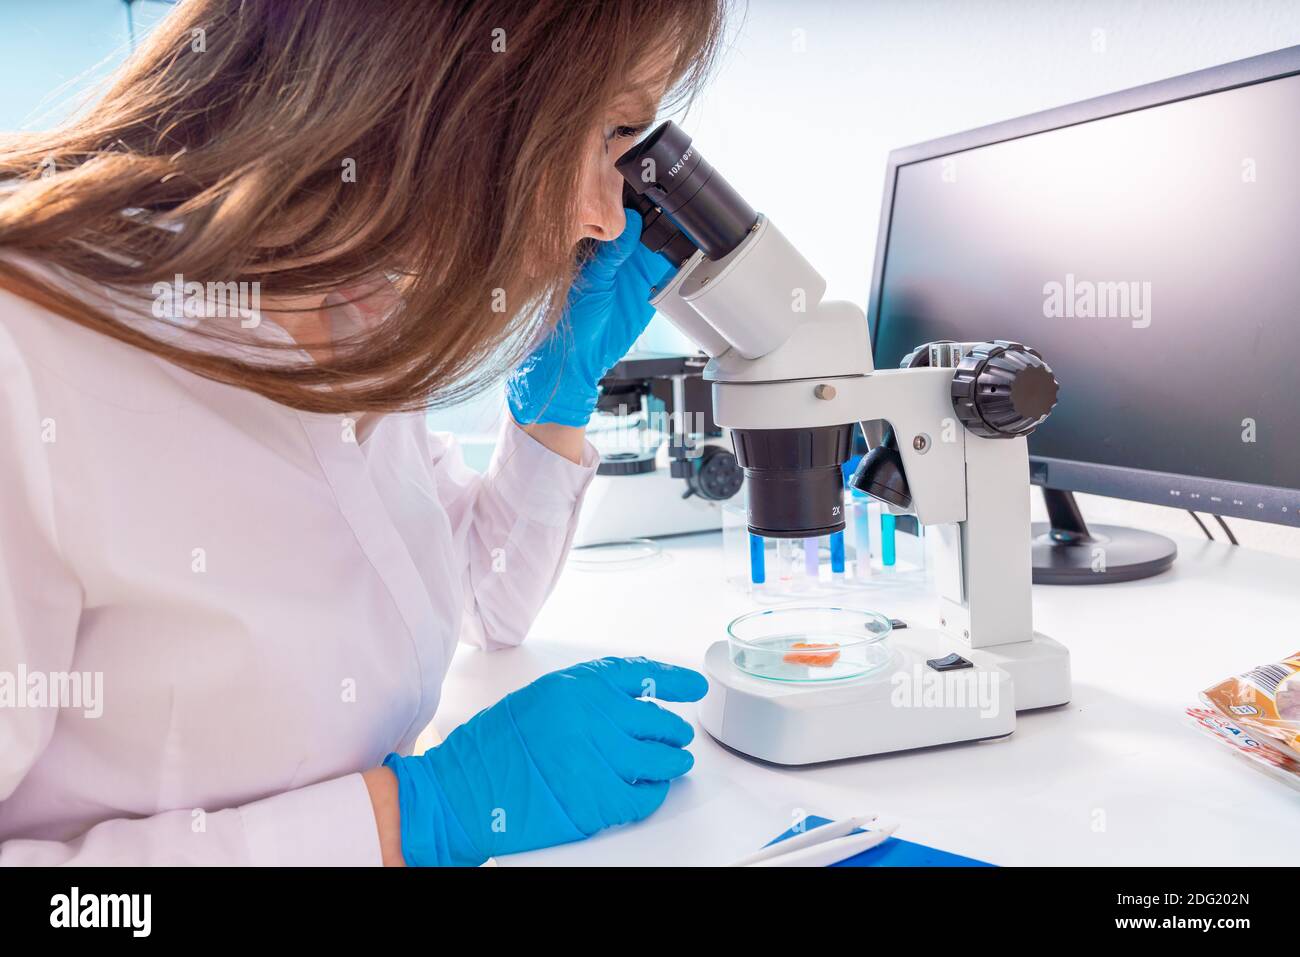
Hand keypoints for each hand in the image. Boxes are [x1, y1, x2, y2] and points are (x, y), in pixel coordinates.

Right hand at [383, 657, 707, 865]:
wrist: (461, 789)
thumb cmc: (495, 747)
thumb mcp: (541, 699)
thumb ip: (586, 697)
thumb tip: (634, 703)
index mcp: (577, 686)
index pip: (641, 674)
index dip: (674, 681)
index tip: (695, 687)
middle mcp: (591, 716)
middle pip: (657, 721)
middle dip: (674, 732)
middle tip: (679, 737)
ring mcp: (595, 758)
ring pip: (658, 760)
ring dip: (672, 763)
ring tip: (674, 764)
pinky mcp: (595, 799)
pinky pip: (642, 796)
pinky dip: (652, 794)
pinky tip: (651, 789)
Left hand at [507, 209, 674, 427]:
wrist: (583, 357)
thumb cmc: (573, 319)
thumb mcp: (593, 281)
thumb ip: (612, 253)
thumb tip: (629, 221)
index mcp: (595, 246)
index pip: (615, 217)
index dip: (629, 203)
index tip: (646, 189)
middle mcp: (616, 255)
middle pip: (641, 224)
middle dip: (655, 212)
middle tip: (669, 202)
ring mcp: (634, 270)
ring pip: (657, 242)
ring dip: (667, 232)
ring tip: (678, 221)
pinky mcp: (650, 287)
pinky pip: (667, 268)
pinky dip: (675, 257)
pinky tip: (682, 246)